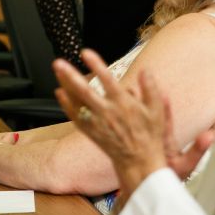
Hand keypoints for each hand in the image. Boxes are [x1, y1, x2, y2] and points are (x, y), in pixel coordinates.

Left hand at [54, 48, 201, 198]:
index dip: (97, 65)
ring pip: (77, 102)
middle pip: (85, 91)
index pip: (108, 80)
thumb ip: (151, 89)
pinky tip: (59, 92)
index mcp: (124, 105)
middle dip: (71, 76)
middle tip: (58, 63)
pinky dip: (66, 104)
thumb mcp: (158, 111)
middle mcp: (108, 113)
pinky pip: (75, 116)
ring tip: (57, 70)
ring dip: (65, 85)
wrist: (139, 162)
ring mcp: (97, 123)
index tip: (86, 52)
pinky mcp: (91, 131)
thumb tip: (146, 71)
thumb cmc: (149, 135)